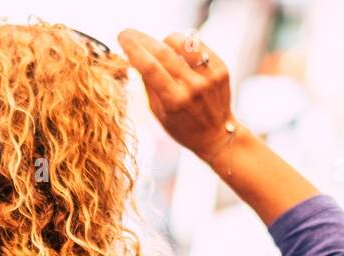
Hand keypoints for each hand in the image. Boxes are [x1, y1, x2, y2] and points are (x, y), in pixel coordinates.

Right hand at [117, 29, 234, 162]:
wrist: (217, 134)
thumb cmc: (182, 126)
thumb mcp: (159, 113)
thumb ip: (148, 84)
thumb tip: (135, 56)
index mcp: (174, 101)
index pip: (149, 68)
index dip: (133, 48)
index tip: (122, 37)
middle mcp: (193, 87)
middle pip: (162, 51)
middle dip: (142, 38)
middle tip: (129, 33)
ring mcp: (209, 76)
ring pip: (182, 42)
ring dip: (165, 40)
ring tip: (161, 47)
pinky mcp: (221, 67)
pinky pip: (198, 45)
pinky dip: (184, 45)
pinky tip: (179, 53)